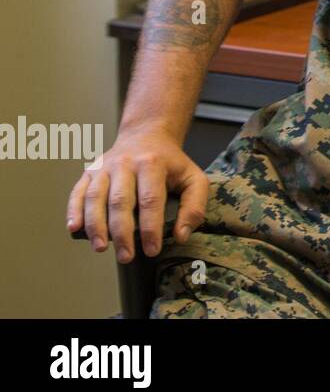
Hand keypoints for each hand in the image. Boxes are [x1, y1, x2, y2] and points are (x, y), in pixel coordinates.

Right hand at [66, 126, 208, 263]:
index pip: (151, 199)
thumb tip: (181, 235)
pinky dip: (74, 210)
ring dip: (96, 225)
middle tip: (126, 256)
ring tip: (101, 247)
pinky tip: (74, 228)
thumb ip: (194, 206)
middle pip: (120, 201)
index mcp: (153, 163)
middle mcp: (126, 163)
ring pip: (96, 197)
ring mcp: (105, 167)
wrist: (147, 134)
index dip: (151, 227)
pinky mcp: (90, 171)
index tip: (151, 250)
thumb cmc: (171, 163)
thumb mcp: (193, 178)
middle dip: (122, 232)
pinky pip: (78, 191)